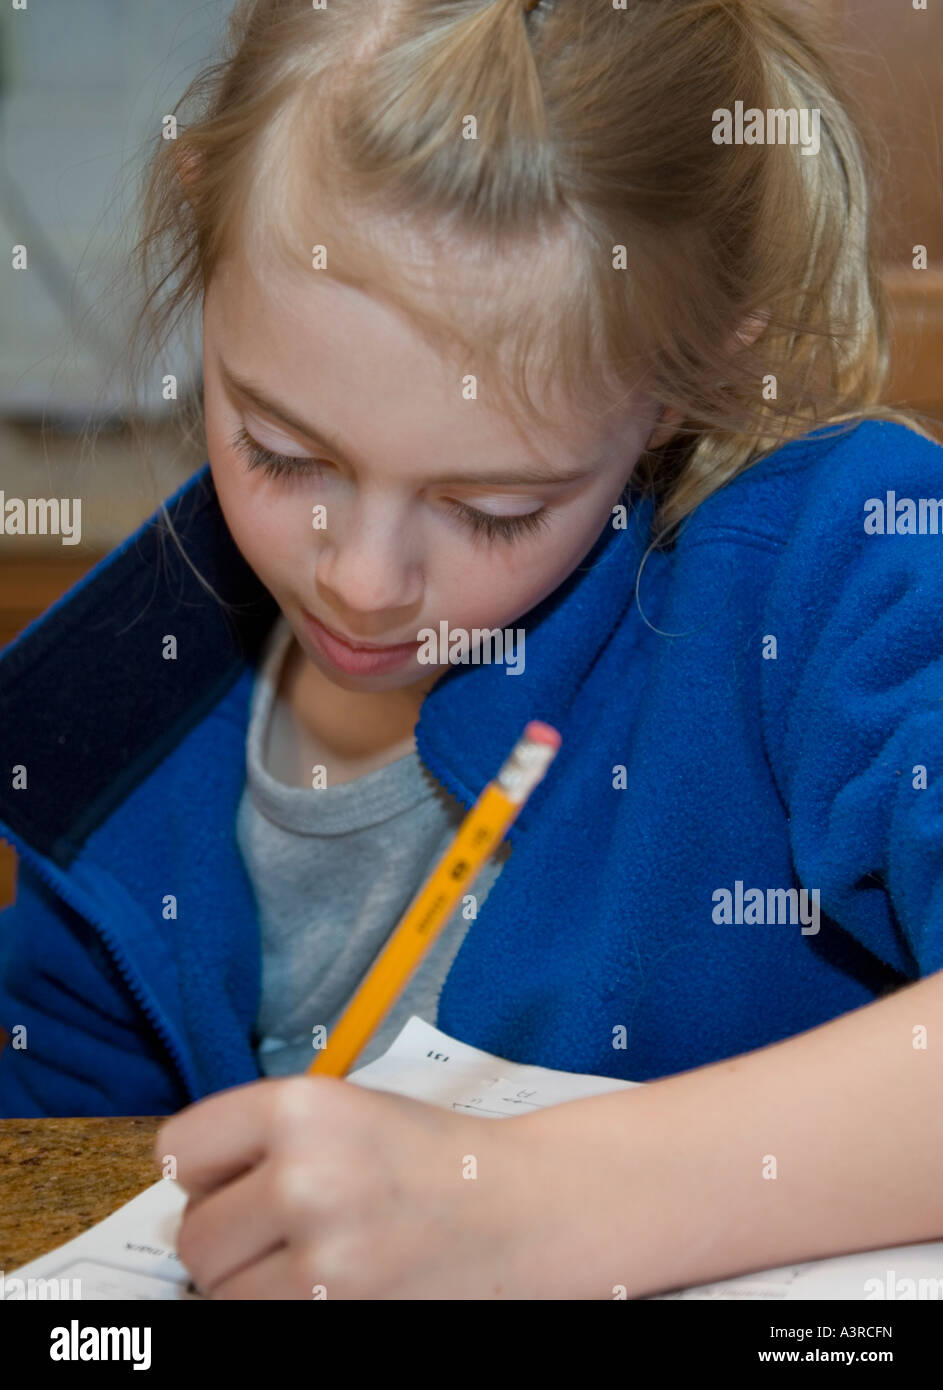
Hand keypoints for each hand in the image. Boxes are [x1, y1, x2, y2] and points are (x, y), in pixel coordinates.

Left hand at [154, 1074, 561, 1298]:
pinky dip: (284, 1312)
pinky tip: (329, 1285)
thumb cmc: (434, 1159)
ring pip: (222, 1297)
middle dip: (229, 1238)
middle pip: (195, 1238)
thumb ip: (264, 1138)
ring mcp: (324, 1265)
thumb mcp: (348, 1110)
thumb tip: (184, 1199)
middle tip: (285, 1225)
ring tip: (314, 1257)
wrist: (525, 1213)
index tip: (229, 1179)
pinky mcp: (340, 1324)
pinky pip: (264, 1328)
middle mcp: (307, 1180)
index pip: (178, 1151)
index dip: (203, 1170)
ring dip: (254, 1285)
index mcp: (304, 1109)